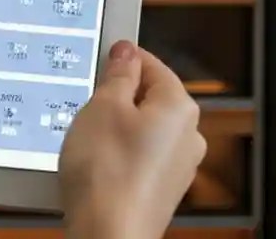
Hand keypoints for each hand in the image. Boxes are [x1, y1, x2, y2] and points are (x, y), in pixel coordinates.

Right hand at [59, 41, 206, 238]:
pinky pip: (139, 160)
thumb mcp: (102, 106)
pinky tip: (95, 167)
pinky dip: (118, 157)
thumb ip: (118, 75)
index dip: (124, 60)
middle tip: (88, 105)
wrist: (107, 235)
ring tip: (87, 142)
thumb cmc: (107, 174)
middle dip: (118, 99)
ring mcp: (177, 167)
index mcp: (180, 108)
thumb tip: (126, 55)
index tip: (102, 59)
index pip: (153, 66)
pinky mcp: (161, 192)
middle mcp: (188, 137)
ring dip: (116, 130)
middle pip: (150, 100)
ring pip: (144, 131)